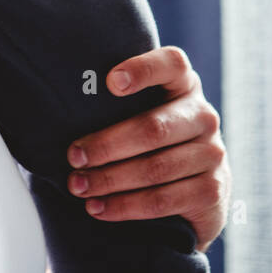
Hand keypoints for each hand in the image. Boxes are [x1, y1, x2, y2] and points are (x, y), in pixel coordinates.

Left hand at [66, 47, 229, 250]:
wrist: (198, 191)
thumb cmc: (154, 143)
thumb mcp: (145, 112)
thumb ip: (119, 103)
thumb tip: (59, 101)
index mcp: (184, 86)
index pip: (172, 64)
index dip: (143, 69)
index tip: (110, 82)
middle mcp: (203, 116)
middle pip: (154, 127)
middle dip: (107, 145)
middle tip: (73, 156)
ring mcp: (212, 154)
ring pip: (156, 168)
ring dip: (110, 180)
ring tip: (78, 186)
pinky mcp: (212, 191)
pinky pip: (163, 200)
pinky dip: (126, 206)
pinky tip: (100, 208)